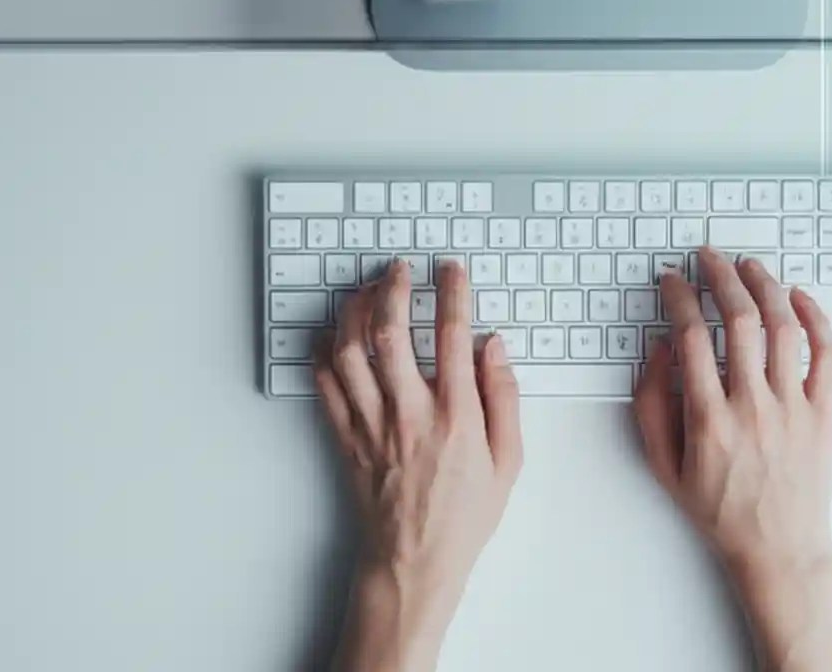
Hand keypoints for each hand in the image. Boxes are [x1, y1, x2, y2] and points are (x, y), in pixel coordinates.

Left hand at [314, 259, 522, 671]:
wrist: (413, 562)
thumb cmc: (465, 516)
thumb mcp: (508, 461)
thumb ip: (504, 399)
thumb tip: (495, 348)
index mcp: (456, 416)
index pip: (453, 336)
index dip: (453, 293)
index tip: (452, 270)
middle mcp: (410, 413)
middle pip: (391, 333)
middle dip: (393, 289)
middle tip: (398, 269)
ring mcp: (372, 425)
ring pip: (351, 353)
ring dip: (353, 313)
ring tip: (363, 293)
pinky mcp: (346, 440)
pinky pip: (325, 386)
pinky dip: (323, 354)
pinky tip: (331, 336)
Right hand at [633, 247, 831, 671]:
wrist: (778, 548)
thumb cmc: (718, 510)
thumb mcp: (664, 467)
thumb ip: (651, 406)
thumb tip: (659, 350)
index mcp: (709, 420)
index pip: (692, 338)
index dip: (678, 298)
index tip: (670, 280)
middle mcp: (752, 408)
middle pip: (740, 322)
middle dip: (720, 278)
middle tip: (708, 257)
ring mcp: (793, 408)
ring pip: (783, 328)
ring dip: (764, 287)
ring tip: (748, 266)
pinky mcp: (823, 413)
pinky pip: (826, 355)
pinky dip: (815, 319)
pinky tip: (798, 296)